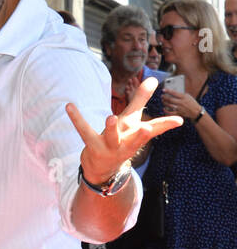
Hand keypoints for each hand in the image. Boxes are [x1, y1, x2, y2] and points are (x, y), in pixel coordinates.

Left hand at [67, 76, 181, 183]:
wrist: (101, 169)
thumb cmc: (120, 141)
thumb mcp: (131, 121)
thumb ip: (140, 100)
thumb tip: (152, 78)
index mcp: (137, 137)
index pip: (155, 131)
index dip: (166, 125)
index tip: (179, 121)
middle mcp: (125, 143)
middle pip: (135, 138)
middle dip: (141, 134)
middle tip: (146, 128)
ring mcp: (109, 147)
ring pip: (111, 137)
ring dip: (111, 129)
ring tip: (111, 118)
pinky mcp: (92, 146)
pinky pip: (84, 131)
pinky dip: (77, 119)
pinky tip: (69, 106)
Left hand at [161, 88, 201, 121]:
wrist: (196, 111)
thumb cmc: (191, 102)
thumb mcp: (187, 96)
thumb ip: (180, 94)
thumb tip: (172, 93)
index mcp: (184, 97)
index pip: (174, 93)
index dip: (168, 91)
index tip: (163, 90)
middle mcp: (181, 102)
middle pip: (170, 99)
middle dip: (164, 97)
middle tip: (162, 96)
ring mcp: (179, 108)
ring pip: (169, 105)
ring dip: (165, 103)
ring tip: (163, 100)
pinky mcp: (179, 113)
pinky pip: (170, 113)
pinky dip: (166, 111)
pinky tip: (164, 108)